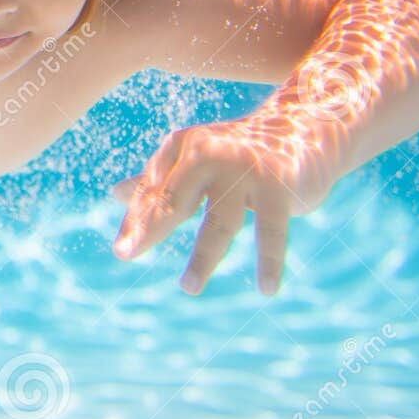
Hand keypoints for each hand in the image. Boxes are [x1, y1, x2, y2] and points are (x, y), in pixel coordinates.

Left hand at [109, 117, 330, 296]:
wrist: (304, 130)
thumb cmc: (241, 153)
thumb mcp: (196, 161)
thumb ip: (159, 179)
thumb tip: (114, 193)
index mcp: (185, 145)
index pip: (153, 189)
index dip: (136, 219)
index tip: (123, 249)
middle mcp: (210, 152)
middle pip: (174, 200)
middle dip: (150, 229)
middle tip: (126, 255)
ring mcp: (244, 169)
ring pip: (218, 224)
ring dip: (203, 260)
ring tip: (188, 287)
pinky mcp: (277, 186)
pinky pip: (271, 232)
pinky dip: (269, 263)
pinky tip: (267, 289)